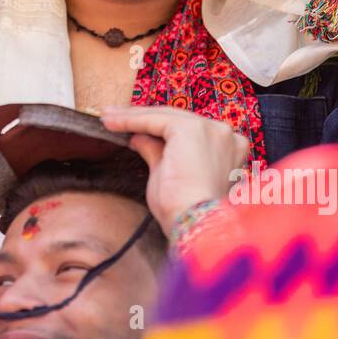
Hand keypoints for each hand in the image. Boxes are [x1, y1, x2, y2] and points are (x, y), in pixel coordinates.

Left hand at [101, 105, 247, 231]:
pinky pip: (156, 120)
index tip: (129, 129)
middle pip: (176, 120)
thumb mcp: (169, 175)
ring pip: (164, 117)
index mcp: (229, 148)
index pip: (187, 130)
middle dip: (141, 118)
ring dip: (133, 116)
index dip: (156, 128)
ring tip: (107, 118)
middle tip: (112, 117)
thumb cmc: (185, 210)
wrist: (195, 222)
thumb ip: (157, 152)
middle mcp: (226, 135)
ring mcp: (211, 129)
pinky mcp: (192, 128)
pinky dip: (132, 120)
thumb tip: (139, 138)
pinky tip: (112, 122)